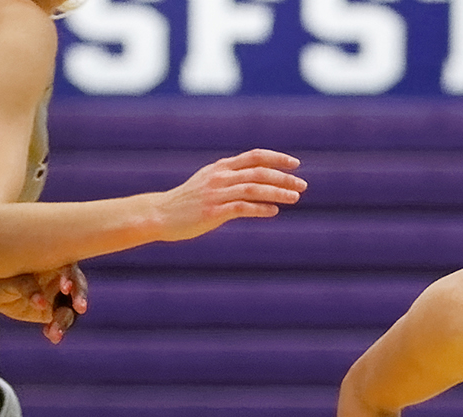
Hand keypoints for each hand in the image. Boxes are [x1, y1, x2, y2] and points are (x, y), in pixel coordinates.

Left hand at [0, 264, 86, 342]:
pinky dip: (56, 330)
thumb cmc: (2, 276)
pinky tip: (52, 337)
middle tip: (80, 308)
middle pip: (77, 288)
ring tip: (55, 333)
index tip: (66, 288)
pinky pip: (60, 323)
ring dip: (64, 321)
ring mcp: (59, 297)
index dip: (70, 277)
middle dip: (79, 298)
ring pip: (69, 309)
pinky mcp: (53, 313)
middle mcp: (61, 279)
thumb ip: (28, 288)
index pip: (68, 268)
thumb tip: (42, 303)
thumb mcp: (12, 281)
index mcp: (54, 263)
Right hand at [154, 149, 306, 242]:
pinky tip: (274, 211)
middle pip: (259, 172)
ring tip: (295, 198)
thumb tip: (256, 181)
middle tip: (303, 185)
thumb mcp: (209, 182)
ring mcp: (217, 194)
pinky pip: (242, 208)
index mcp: (221, 167)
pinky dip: (261, 209)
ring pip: (254, 188)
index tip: (295, 163)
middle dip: (284, 178)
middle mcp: (221, 177)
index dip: (277, 158)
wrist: (160, 214)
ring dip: (277, 192)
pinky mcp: (214, 212)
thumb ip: (231, 178)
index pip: (254, 156)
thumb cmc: (187, 200)